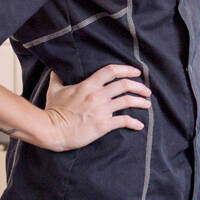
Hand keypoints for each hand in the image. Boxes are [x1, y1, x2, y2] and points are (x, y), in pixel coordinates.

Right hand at [35, 64, 150, 150]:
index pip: (111, 71)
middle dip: (139, 86)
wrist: (51, 130)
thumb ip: (57, 78)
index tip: (136, 72)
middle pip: (124, 85)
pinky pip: (123, 121)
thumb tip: (55, 70)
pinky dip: (134, 123)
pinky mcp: (103, 124)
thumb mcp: (54, 90)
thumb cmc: (53, 111)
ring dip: (140, 102)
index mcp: (88, 85)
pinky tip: (139, 125)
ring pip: (127, 101)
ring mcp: (101, 110)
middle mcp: (97, 95)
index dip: (126, 70)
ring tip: (147, 104)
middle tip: (146, 90)